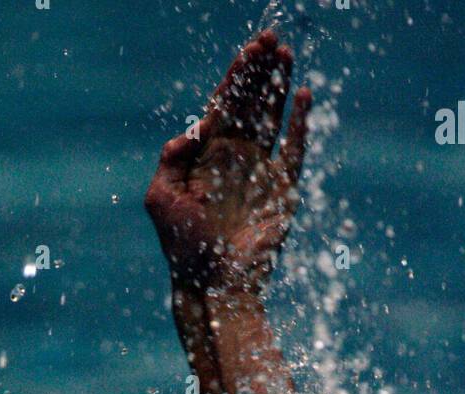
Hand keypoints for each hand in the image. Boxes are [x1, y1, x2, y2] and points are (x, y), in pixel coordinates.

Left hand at [145, 29, 310, 293]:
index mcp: (206, 156)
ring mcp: (260, 172)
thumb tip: (189, 131)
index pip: (224, 105)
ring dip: (278, 86)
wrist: (213, 283)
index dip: (236, 75)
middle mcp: (235, 158)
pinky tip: (303, 96)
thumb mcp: (161, 199)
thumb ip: (169, 161)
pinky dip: (300, 124)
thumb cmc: (183, 247)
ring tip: (286, 54)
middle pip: (250, 103)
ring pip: (272, 117)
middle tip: (272, 39)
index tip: (250, 48)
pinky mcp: (282, 190)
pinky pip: (294, 150)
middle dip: (260, 70)